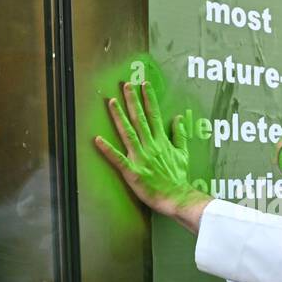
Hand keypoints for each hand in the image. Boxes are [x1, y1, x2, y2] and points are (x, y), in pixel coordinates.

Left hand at [94, 81, 212, 233]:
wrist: (177, 197)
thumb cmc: (178, 177)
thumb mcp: (183, 153)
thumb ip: (179, 135)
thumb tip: (178, 117)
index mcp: (161, 141)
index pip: (154, 115)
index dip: (148, 98)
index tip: (143, 84)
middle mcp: (150, 146)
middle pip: (140, 119)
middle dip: (132, 101)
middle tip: (125, 85)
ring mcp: (140, 158)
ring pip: (128, 133)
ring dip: (119, 117)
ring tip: (111, 102)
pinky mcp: (132, 172)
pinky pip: (118, 159)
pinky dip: (108, 149)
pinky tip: (98, 139)